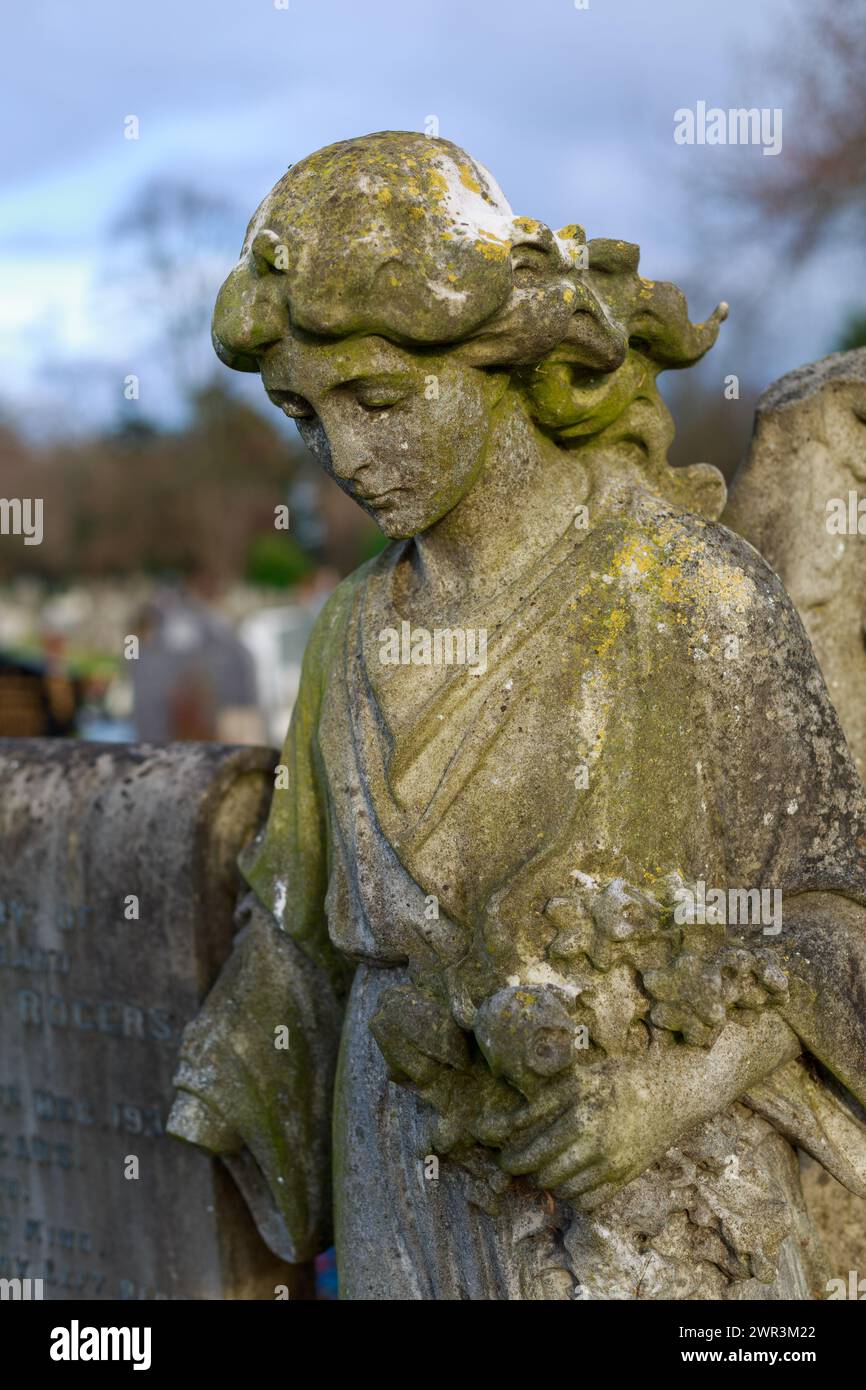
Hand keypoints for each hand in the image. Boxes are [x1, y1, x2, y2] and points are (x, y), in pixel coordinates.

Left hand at [495, 1056, 652, 1207]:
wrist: (673, 1094)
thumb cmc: (621, 1079)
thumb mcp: (579, 1079)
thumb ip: (540, 1102)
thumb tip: (501, 1123)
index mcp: (579, 1117)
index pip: (531, 1152)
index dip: (511, 1159)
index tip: (504, 1158)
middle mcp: (595, 1146)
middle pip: (545, 1175)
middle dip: (530, 1170)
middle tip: (525, 1160)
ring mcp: (612, 1166)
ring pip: (565, 1190)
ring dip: (552, 1181)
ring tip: (551, 1164)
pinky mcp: (625, 1179)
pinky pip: (588, 1202)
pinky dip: (575, 1193)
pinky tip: (574, 1175)